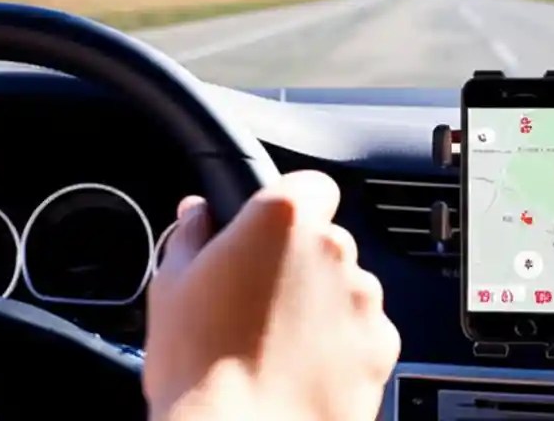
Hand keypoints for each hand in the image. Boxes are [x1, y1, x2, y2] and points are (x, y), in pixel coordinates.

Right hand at [144, 171, 399, 420]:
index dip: (286, 208)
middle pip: (325, 240)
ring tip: (276, 343)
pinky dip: (342, 344)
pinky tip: (301, 369)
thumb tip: (197, 215)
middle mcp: (334, 250)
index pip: (309, 184)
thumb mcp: (170, 286)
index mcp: (282, 219)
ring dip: (321, 304)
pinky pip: (364, 331)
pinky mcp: (383, 347)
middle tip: (256, 300)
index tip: (265, 233)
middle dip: (298, 263)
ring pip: (347, 287)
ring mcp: (364, 300)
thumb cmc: (201, 368)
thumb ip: (191, 235)